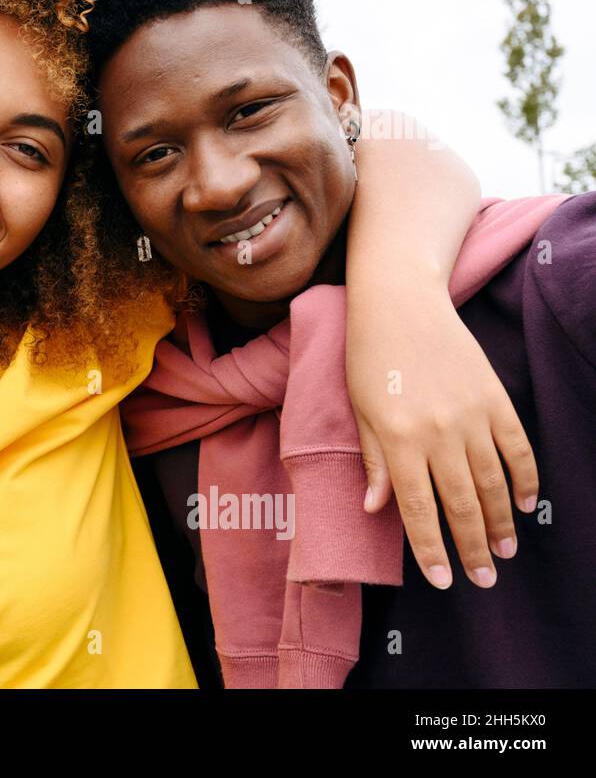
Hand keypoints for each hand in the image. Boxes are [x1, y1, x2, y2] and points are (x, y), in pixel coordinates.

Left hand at [346, 288, 537, 589]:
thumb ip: (374, 462)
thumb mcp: (360, 412)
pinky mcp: (494, 398)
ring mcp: (471, 415)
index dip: (431, 549)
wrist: (400, 304)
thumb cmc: (369, 359)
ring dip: (500, 523)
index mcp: (398, 440)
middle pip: (461, 505)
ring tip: (504, 552)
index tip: (443, 580)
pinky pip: (516, 448)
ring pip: (492, 483)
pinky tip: (525, 505)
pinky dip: (524, 479)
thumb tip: (377, 509)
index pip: (417, 509)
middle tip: (484, 580)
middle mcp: (438, 433)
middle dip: (472, 548)